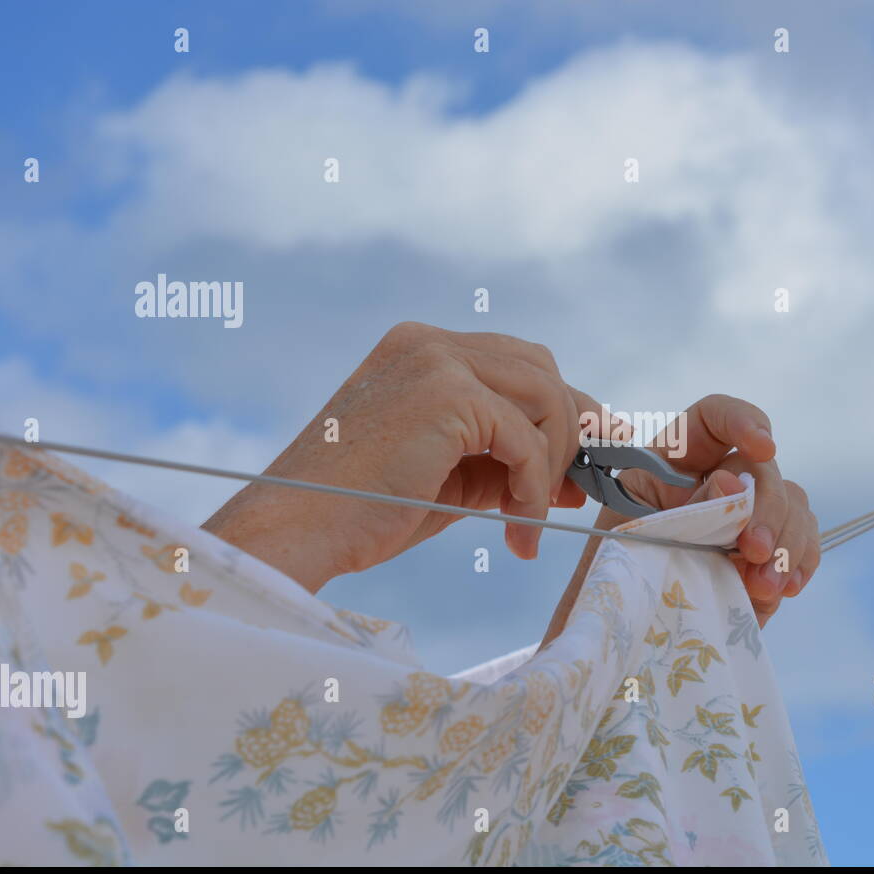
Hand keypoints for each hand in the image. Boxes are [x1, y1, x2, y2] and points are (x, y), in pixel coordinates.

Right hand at [203, 322, 609, 591]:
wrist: (296, 530)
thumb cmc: (361, 513)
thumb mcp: (449, 478)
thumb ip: (503, 463)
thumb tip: (572, 478)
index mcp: (422, 351)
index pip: (519, 366)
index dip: (559, 417)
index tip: (576, 472)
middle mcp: (430, 342)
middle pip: (542, 370)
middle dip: (570, 433)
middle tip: (572, 496)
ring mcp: (437, 360)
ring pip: (546, 398)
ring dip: (551, 467)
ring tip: (529, 522)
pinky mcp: (446, 393)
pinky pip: (526, 438)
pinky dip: (533, 487)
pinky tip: (515, 530)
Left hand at [598, 394, 819, 625]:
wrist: (624, 623)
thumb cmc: (616, 567)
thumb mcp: (632, 531)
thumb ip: (680, 507)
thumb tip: (732, 484)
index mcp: (676, 460)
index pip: (715, 417)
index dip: (743, 421)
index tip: (763, 446)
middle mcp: (718, 479)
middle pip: (763, 468)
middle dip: (767, 508)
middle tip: (754, 551)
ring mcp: (748, 516)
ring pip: (793, 503)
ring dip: (787, 542)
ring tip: (763, 585)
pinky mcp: (768, 554)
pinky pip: (804, 542)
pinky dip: (800, 562)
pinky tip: (784, 587)